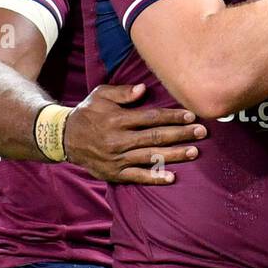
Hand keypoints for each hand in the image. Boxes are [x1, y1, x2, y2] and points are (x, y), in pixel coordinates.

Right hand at [64, 83, 206, 183]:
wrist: (64, 138)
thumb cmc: (88, 112)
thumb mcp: (101, 95)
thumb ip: (122, 92)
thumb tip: (144, 89)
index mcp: (117, 119)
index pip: (151, 118)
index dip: (172, 116)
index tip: (191, 115)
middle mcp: (118, 140)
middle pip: (155, 137)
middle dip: (181, 134)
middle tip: (202, 132)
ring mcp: (117, 158)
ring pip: (150, 157)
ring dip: (174, 155)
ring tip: (194, 152)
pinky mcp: (114, 173)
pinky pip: (137, 176)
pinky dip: (154, 177)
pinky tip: (171, 177)